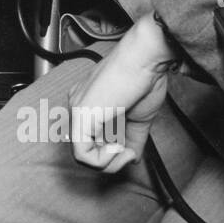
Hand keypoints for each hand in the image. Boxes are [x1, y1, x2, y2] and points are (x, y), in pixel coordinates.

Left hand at [66, 12, 177, 172]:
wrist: (145, 59)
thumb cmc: (144, 77)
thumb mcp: (138, 117)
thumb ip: (132, 139)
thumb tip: (132, 158)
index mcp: (89, 104)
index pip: (92, 141)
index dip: (111, 154)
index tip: (130, 151)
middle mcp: (79, 106)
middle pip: (86, 150)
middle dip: (111, 162)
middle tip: (128, 154)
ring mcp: (78, 110)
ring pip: (83, 156)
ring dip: (109, 163)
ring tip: (125, 151)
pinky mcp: (82, 115)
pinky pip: (82, 154)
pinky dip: (103, 160)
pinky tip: (119, 148)